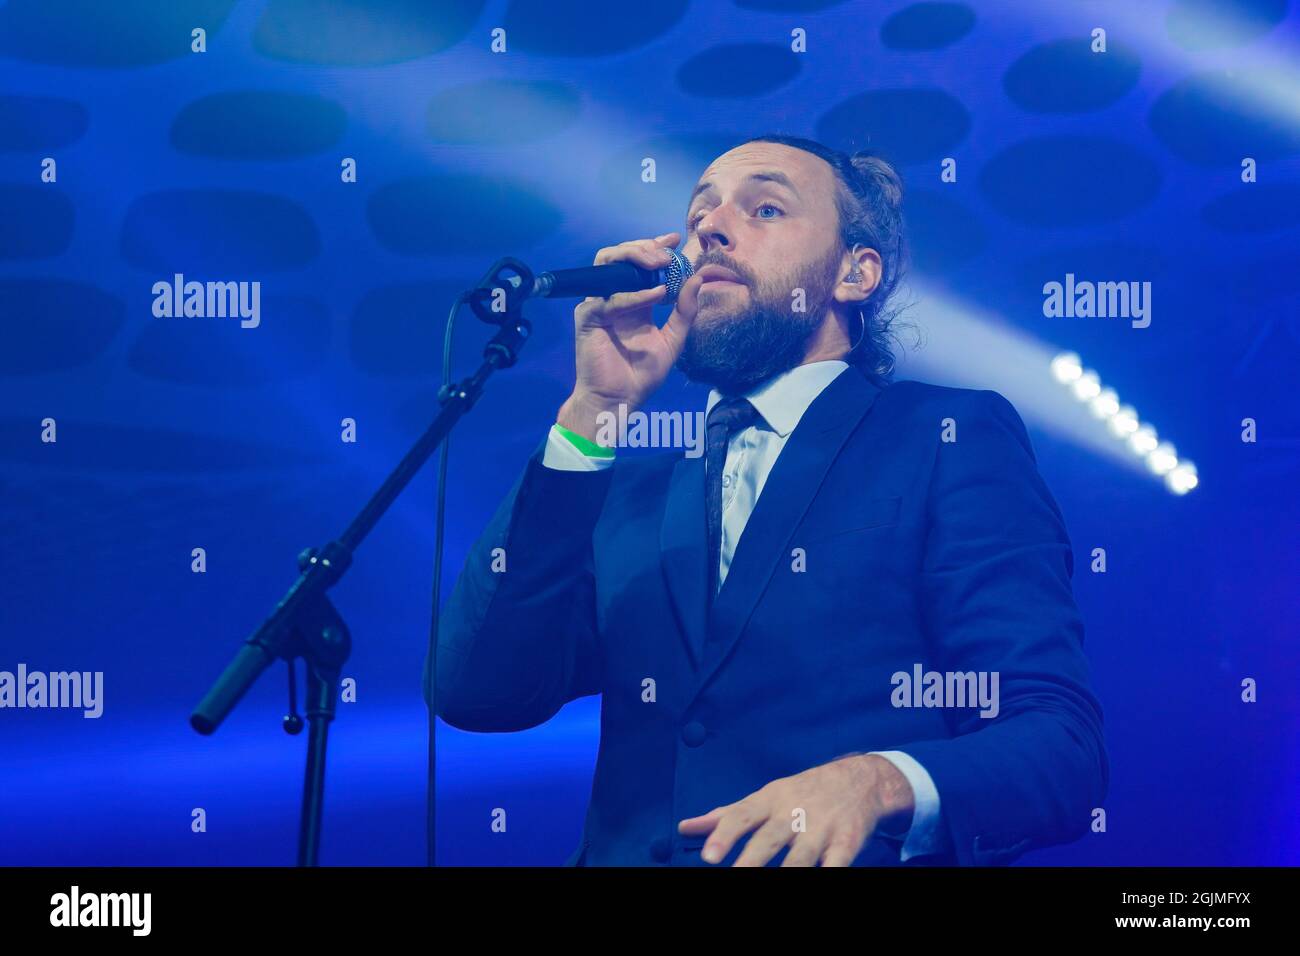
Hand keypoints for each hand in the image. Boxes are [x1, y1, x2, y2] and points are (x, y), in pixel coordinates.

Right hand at [556, 232, 706, 440]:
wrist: (619, 401)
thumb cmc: (641, 375)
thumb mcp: (673, 340)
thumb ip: (685, 311)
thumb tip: (698, 279)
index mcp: (633, 301)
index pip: (639, 264)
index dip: (655, 246)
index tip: (675, 240)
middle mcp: (614, 298)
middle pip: (620, 256)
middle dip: (644, 247)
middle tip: (666, 253)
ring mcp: (598, 305)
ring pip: (606, 264)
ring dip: (632, 258)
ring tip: (658, 263)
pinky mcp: (588, 318)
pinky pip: (608, 299)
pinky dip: (632, 295)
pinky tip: (655, 296)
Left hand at [676, 754, 915, 866]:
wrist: (858, 779)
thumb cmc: (800, 793)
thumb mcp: (762, 798)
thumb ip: (725, 816)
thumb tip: (685, 828)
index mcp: (768, 801)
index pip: (741, 816)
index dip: (723, 835)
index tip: (708, 856)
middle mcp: (793, 813)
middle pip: (770, 838)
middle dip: (752, 860)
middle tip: (735, 876)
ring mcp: (821, 828)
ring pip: (802, 856)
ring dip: (789, 872)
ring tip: (771, 887)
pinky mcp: (847, 841)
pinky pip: (837, 862)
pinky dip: (829, 871)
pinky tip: (821, 878)